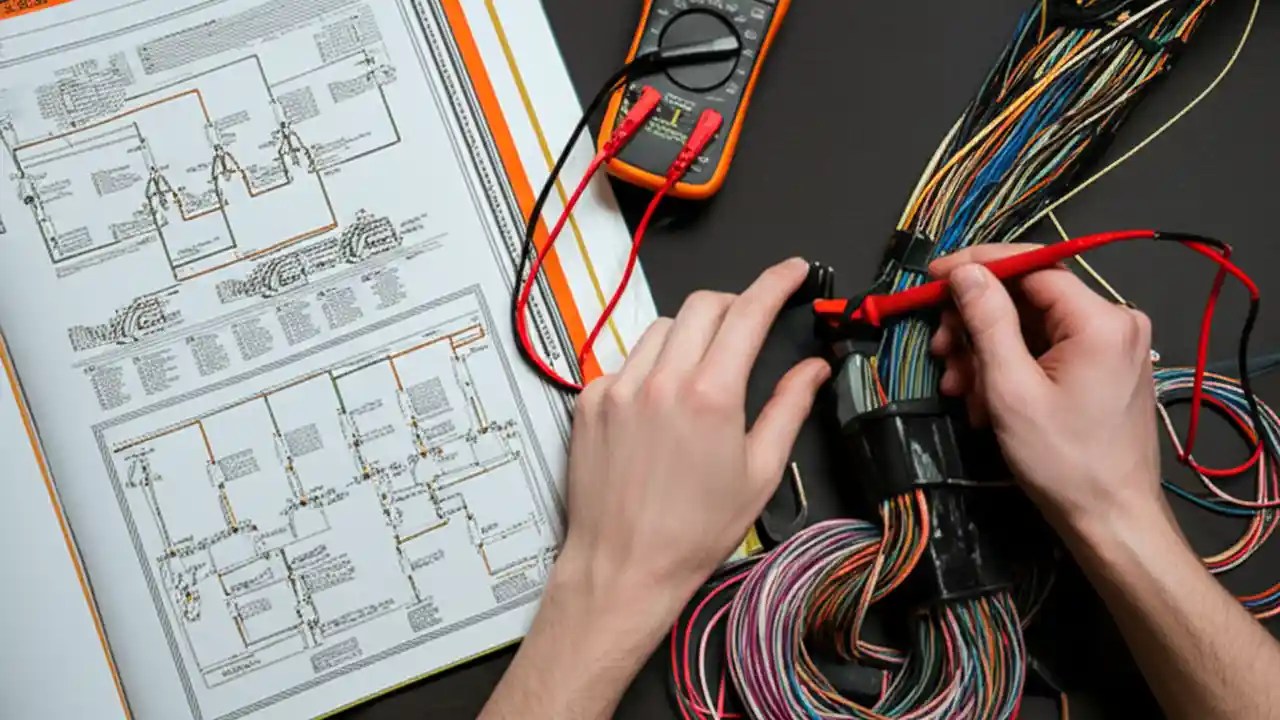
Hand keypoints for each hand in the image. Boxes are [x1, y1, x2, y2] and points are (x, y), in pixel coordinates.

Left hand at [557, 257, 829, 629]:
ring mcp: (618, 387)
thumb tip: (812, 369)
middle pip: (702, 305)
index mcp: (711, 396)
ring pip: (662, 328)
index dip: (776, 282)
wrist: (622, 566)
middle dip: (734, 304)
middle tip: (750, 324)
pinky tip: (659, 406)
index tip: (793, 271)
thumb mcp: (760, 473)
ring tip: (702, 376)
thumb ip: (788, 409)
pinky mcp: (589, 401)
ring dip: (690, 335)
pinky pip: (626, 361)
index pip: (748, 312)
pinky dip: (649, 368)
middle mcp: (661, 381)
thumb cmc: (693, 531)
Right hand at [928, 244, 1163, 533]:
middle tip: (940, 350)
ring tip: (958, 387)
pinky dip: (1009, 366)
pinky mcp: (1104, 368)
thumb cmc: (1063, 461)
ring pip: (1031, 325)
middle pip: (1028, 296)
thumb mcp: (1010, 388)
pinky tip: (982, 398)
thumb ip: (987, 321)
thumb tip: (965, 272)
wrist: (1111, 519)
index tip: (933, 277)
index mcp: (1101, 320)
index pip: (1031, 265)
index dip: (977, 267)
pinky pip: (1046, 349)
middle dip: (976, 322)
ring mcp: (1112, 346)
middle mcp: (1115, 321)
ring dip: (986, 350)